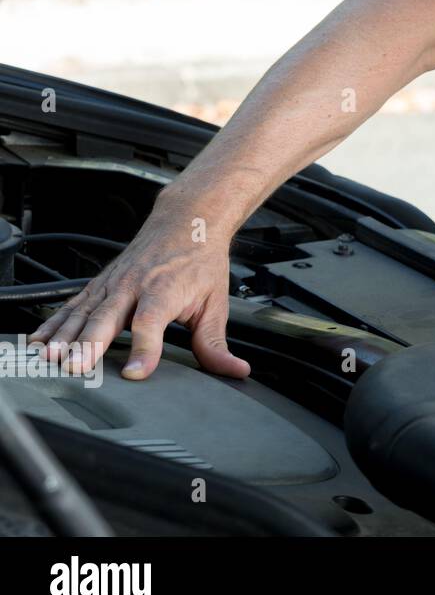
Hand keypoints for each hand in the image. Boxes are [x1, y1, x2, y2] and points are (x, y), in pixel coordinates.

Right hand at [28, 210, 249, 380]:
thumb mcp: (216, 303)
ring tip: (51, 357)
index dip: (144, 348)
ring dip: (65, 335)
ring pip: (84, 311)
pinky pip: (73, 305)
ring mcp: (113, 283)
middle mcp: (134, 285)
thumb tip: (235, 370)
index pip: (151, 322)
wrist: (186, 222)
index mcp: (164, 290)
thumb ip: (216, 342)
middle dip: (90, 343)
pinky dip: (54, 323)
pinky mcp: (100, 283)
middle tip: (77, 367)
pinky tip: (40, 341)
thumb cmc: (200, 261)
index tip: (134, 372)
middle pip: (108, 317)